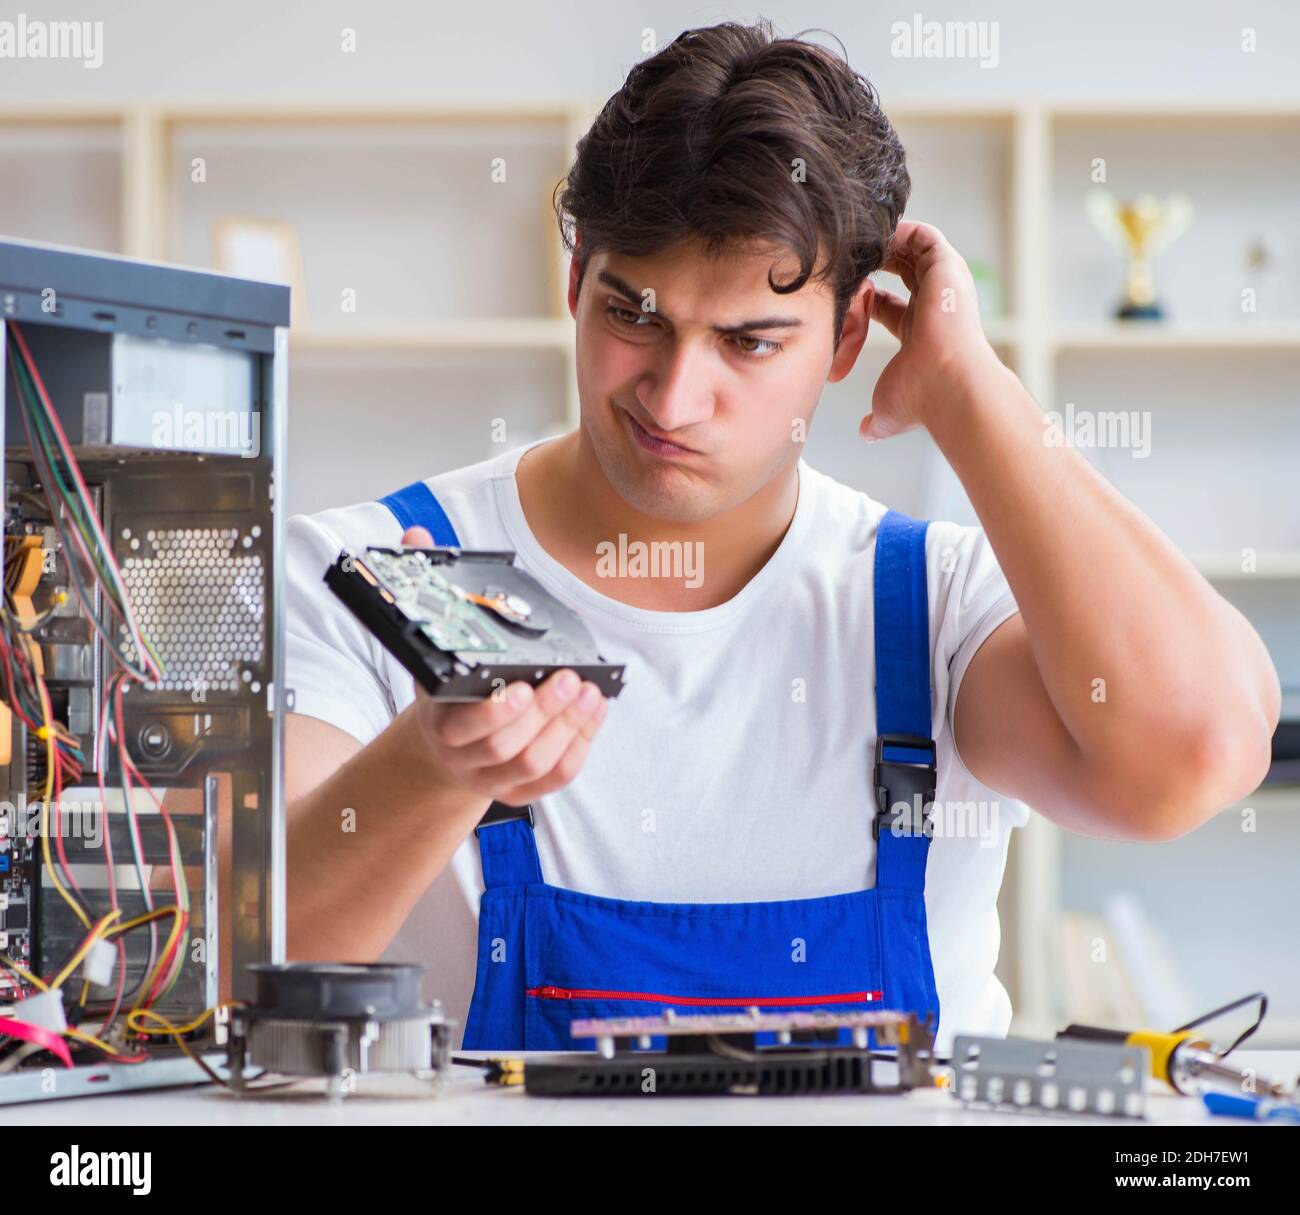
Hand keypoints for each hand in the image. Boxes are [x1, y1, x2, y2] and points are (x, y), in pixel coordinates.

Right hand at [399, 525, 609, 805]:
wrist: (441, 747)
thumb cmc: (446, 688)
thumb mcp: (429, 645)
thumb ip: (428, 592)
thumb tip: (415, 534)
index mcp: (440, 721)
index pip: (464, 728)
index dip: (496, 713)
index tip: (522, 685)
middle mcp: (464, 756)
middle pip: (506, 747)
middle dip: (543, 713)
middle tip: (569, 679)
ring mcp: (493, 777)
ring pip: (534, 763)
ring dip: (567, 729)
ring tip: (588, 691)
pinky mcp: (519, 789)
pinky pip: (554, 778)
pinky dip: (579, 747)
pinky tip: (593, 712)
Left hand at [860, 221, 999, 440]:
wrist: (948, 388)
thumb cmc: (921, 400)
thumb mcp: (887, 409)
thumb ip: (875, 421)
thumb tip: (866, 434)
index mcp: (920, 332)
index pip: (891, 306)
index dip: (866, 298)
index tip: (843, 292)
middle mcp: (935, 306)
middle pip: (903, 273)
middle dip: (874, 263)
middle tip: (845, 259)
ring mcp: (943, 286)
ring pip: (913, 249)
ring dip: (884, 242)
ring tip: (855, 241)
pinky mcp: (947, 268)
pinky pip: (923, 235)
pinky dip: (899, 230)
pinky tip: (872, 235)